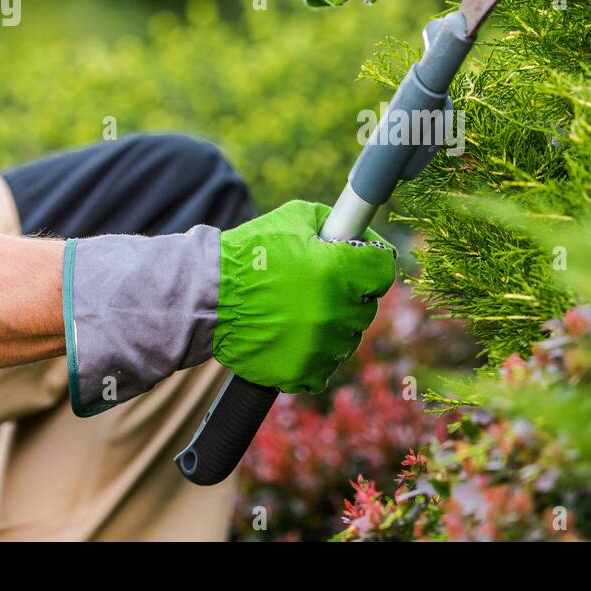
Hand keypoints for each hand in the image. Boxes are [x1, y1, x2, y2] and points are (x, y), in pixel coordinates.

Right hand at [63, 200, 395, 414]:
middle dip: (349, 295)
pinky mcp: (303, 372)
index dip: (371, 264)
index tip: (358, 265)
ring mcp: (320, 346)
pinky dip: (314, 356)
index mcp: (338, 271)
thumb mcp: (294, 218)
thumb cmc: (250, 253)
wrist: (207, 298)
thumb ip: (335, 222)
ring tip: (300, 312)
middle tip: (320, 286)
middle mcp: (335, 311)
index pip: (383, 270)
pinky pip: (325, 368)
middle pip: (367, 306)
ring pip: (347, 338)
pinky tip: (294, 338)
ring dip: (332, 326)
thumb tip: (361, 232)